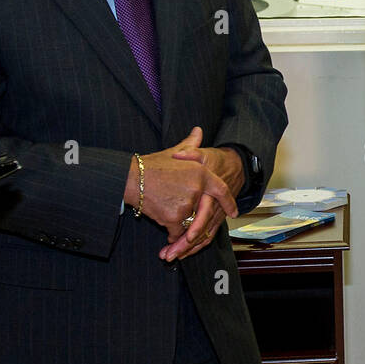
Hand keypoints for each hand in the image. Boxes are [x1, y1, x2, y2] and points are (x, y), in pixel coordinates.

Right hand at [123, 127, 237, 261]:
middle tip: (189, 219)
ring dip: (182, 222)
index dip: (229, 202)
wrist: (130, 178)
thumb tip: (199, 131)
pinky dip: (172, 233)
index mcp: (201, 172)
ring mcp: (186, 204)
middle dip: (198, 218)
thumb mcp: (175, 152)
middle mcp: (197, 188)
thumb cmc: (151, 165)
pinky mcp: (173, 218)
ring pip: (189, 221)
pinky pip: (178, 230)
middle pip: (203, 209)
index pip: (222, 189)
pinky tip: (165, 226)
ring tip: (167, 212)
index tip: (234, 212)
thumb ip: (191, 145)